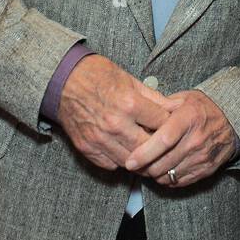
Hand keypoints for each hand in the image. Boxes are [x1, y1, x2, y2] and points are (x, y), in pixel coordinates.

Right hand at [57, 55, 173, 170]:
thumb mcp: (130, 80)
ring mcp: (99, 138)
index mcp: (129, 103)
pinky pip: (110, 164)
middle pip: (148, 147)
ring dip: (141, 159)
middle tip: (166, 147)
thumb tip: (176, 108)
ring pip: (131, 161)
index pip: (161, 123)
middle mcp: (115, 124)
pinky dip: (120, 160)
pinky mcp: (87, 147)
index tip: (173, 126)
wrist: (63, 80)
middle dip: (159, 148)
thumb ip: (154, 98)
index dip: (170, 124)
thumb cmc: (98, 76)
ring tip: (148, 153)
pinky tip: (125, 151)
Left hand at [125, 89, 236, 188]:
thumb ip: (161, 106)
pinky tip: (162, 168)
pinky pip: (178, 181)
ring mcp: (202, 157)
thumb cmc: (202, 108)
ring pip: (168, 175)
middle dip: (144, 167)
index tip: (130, 160)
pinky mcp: (205, 170)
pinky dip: (166, 178)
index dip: (144, 153)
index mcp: (189, 118)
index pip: (164, 140)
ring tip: (146, 165)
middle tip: (133, 163)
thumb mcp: (184, 99)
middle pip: (163, 163)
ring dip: (153, 174)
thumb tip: (137, 116)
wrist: (232, 122)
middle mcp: (196, 139)